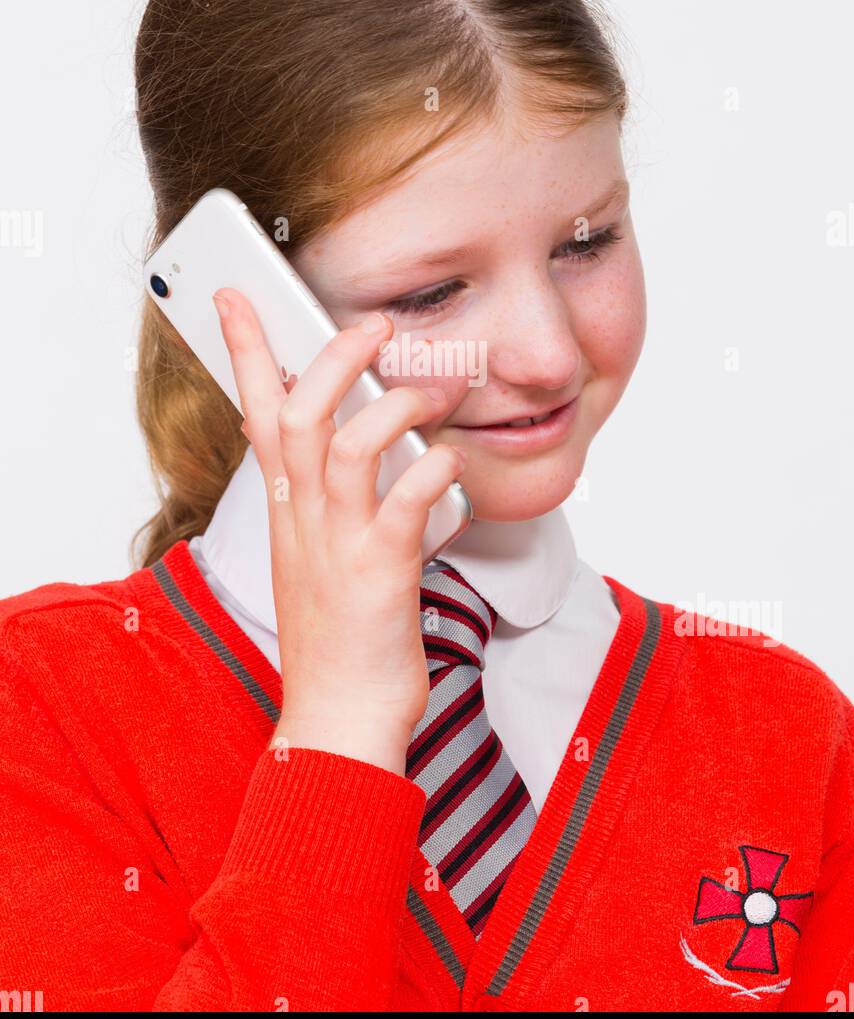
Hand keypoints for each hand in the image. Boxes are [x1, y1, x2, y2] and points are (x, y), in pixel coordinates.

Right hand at [213, 288, 465, 769]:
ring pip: (347, 451)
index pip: (256, 415)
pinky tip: (450, 464)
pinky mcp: (378, 578)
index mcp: (288, 513)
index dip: (247, 353)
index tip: (237, 297)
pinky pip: (402, 509)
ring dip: (391, 408)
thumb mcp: (314, 559)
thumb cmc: (337, 640)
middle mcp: (304, 521)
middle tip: (373, 324)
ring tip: (431, 393)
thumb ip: (325, 502)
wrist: (338, 720)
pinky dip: (430, 475)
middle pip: (298, 416)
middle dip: (330, 358)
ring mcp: (337, 548)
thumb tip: (350, 453)